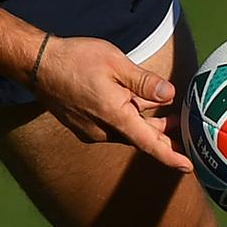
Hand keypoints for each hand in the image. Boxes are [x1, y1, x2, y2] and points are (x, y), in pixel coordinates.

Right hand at [30, 35, 193, 172]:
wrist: (37, 64)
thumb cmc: (76, 59)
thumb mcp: (115, 62)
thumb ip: (144, 82)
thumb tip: (170, 95)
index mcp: (115, 116)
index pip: (150, 143)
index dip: (171, 156)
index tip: (189, 167)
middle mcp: (103, 130)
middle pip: (140, 137)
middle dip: (162, 133)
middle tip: (182, 124)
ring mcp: (90, 131)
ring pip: (125, 131)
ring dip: (143, 123)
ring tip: (162, 110)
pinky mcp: (82, 127)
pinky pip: (111, 127)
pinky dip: (125, 119)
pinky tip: (130, 102)